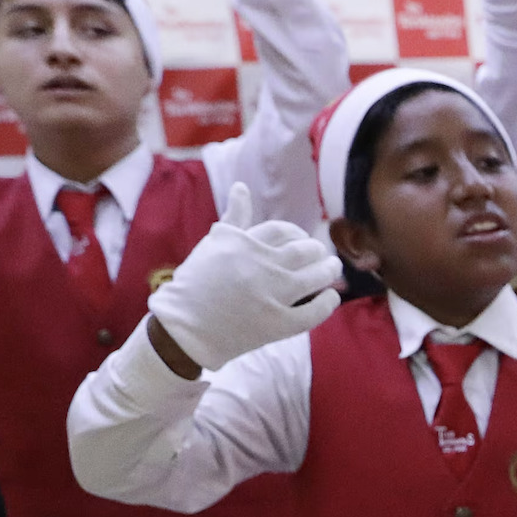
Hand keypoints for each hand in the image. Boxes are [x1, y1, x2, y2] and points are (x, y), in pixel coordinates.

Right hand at [146, 184, 341, 371]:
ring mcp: (270, 295)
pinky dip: (328, 302)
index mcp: (242, 244)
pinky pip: (314, 311)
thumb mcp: (213, 245)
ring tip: (332, 269)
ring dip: (329, 271)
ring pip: (315, 277)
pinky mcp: (277, 323)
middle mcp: (259, 265)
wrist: (183, 329)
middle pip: (305, 250)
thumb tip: (241, 186)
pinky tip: (331, 297)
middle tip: (322, 254)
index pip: (284, 231)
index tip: (302, 239)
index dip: (298, 234)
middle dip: (317, 251)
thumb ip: (234, 218)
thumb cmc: (196, 284)